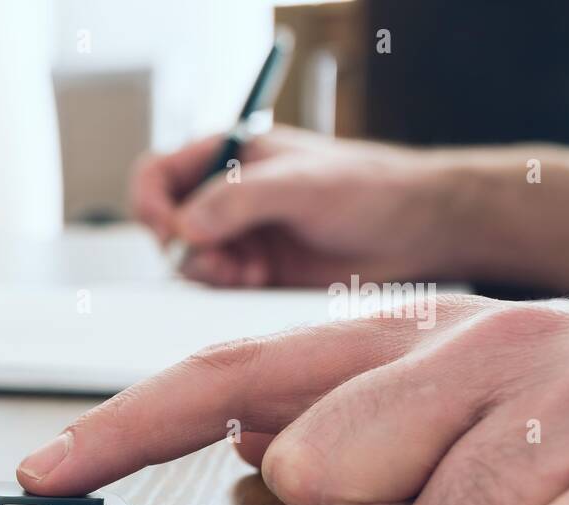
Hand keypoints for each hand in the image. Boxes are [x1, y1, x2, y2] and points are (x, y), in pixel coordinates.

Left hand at [17, 295, 568, 504]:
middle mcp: (466, 345)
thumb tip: (255, 433)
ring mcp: (550, 397)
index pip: (224, 371)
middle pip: (317, 475)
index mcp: (405, 334)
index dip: (123, 427)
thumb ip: (350, 414)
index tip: (41, 476)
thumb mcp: (456, 405)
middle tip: (466, 492)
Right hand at [130, 126, 568, 291]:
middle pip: (166, 223)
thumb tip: (184, 228)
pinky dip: (226, 286)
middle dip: (185, 246)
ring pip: (188, 258)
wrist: (417, 230)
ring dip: (209, 270)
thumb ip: (238, 200)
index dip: (151, 203)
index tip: (168, 230)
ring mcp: (238, 232)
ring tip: (248, 271)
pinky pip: (215, 282)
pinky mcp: (253, 268)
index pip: (159, 174)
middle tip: (222, 259)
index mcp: (229, 154)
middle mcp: (226, 192)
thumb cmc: (370, 188)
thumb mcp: (301, 186)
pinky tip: (259, 279)